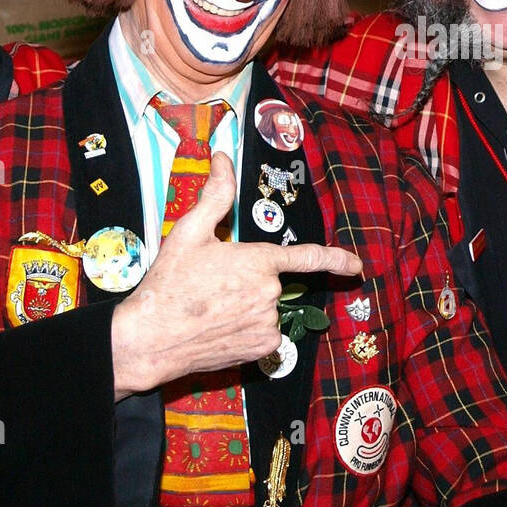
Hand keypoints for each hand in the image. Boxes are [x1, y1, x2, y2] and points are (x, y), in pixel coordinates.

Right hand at [110, 152, 363, 399]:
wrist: (151, 338)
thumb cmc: (169, 284)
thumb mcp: (189, 232)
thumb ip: (215, 194)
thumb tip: (223, 158)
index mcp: (258, 260)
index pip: (306, 256)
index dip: (335, 259)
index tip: (355, 264)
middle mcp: (270, 292)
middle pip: (270, 282)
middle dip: (248, 282)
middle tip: (212, 288)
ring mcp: (268, 322)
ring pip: (266, 308)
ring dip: (246, 307)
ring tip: (211, 310)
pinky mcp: (264, 348)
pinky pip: (264, 333)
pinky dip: (246, 330)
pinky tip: (219, 330)